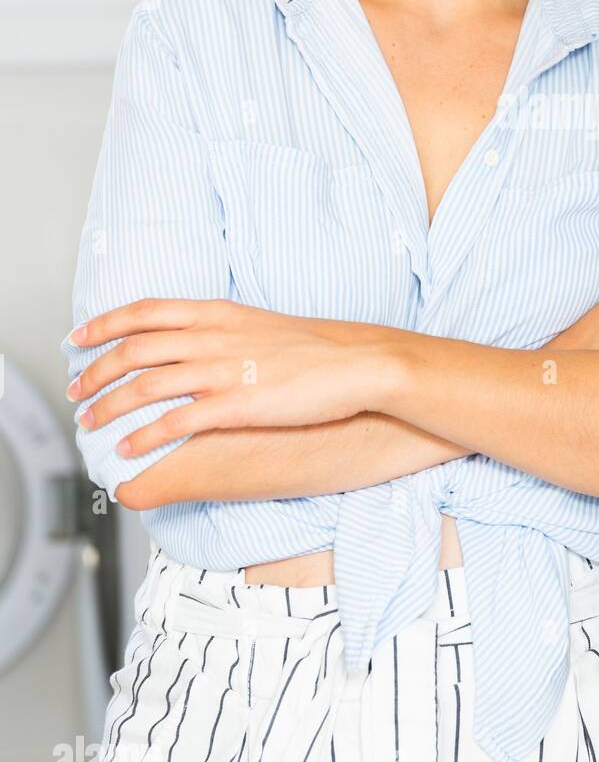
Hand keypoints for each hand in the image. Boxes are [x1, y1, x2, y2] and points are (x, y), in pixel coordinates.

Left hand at [65, 298, 403, 455]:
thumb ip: (225, 330)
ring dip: (110, 406)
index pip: (146, 312)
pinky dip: (145, 435)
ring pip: (146, 386)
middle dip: (96, 370)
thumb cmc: (318, 349)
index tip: (78, 337)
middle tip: (77, 390)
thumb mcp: (262, 325)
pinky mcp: (239, 404)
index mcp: (220, 314)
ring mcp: (225, 370)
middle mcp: (214, 337)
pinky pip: (178, 421)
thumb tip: (198, 342)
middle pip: (135, 349)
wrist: (359, 363)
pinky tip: (129, 449)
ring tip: (91, 423)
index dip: (105, 324)